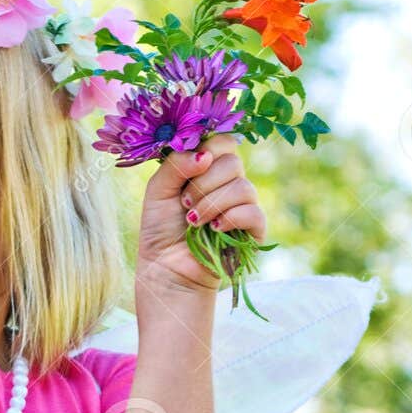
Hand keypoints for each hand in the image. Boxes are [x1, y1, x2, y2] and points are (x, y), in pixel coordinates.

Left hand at [135, 134, 267, 296]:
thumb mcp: (158, 190)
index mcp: (208, 169)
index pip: (223, 141)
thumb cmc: (160, 230)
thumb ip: (176, 163)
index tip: (191, 166)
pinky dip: (231, 218)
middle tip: (184, 204)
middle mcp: (228, 183)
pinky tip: (214, 229)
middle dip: (203, 183)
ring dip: (212, 204)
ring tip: (193, 222)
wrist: (166, 271)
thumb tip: (204, 155)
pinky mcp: (252, 230)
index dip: (208, 149)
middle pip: (233, 162)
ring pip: (242, 187)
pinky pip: (253, 212)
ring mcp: (242, 206)